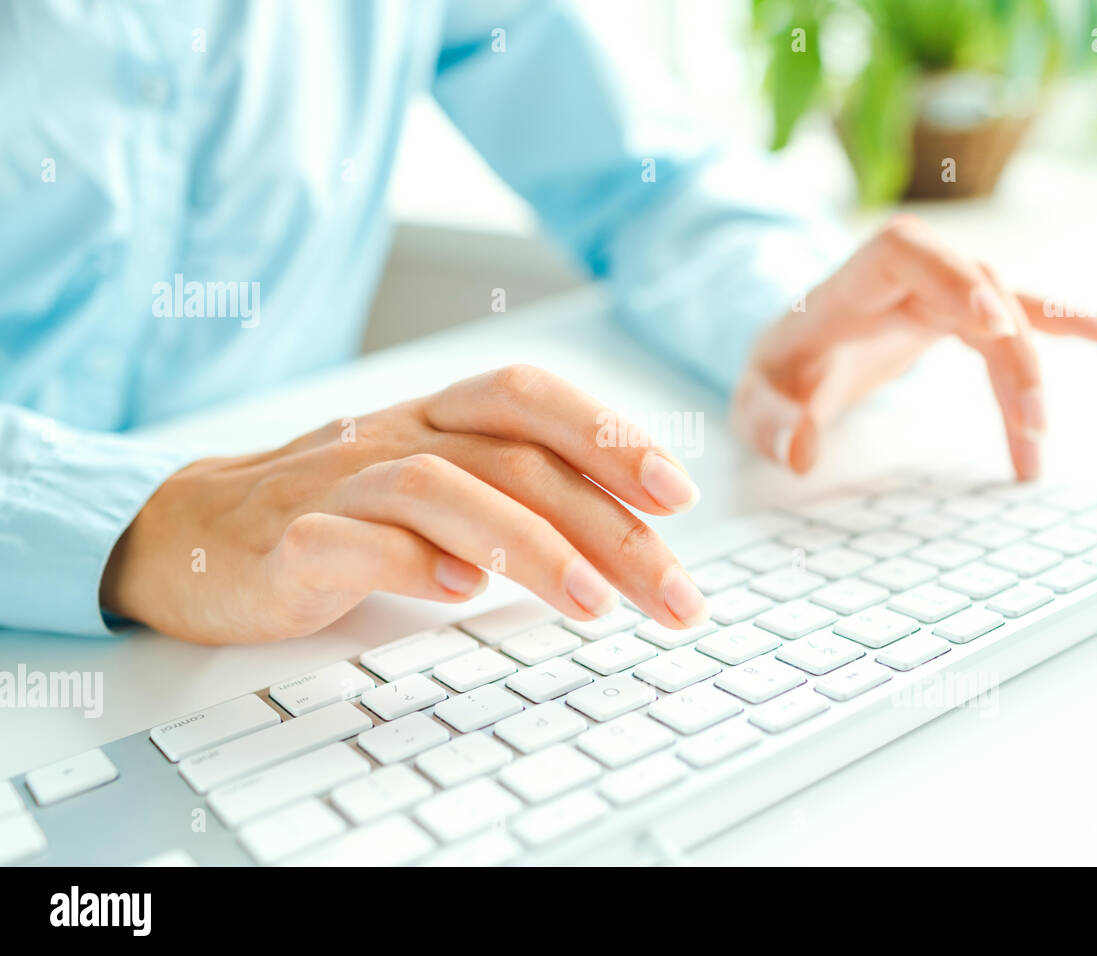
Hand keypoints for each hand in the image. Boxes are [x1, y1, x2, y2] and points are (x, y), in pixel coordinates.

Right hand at [101, 365, 707, 643]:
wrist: (195, 528)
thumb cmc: (343, 508)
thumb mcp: (437, 481)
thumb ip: (517, 492)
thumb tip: (629, 536)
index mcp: (438, 416)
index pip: (533, 398)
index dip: (609, 437)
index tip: (678, 497)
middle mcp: (396, 436)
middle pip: (514, 460)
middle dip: (608, 527)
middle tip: (672, 594)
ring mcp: (337, 484)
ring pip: (440, 491)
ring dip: (528, 547)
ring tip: (592, 605)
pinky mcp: (285, 540)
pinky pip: (347, 542)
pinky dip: (408, 564)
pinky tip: (458, 593)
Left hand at [733, 215, 1096, 478]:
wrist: (788, 355)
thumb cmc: (774, 372)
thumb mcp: (753, 402)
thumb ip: (770, 423)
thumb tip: (799, 454)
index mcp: (847, 285)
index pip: (903, 252)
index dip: (953, 277)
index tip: (992, 327)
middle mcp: (900, 277)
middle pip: (973, 288)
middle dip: (1009, 353)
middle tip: (1030, 424)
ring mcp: (935, 292)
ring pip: (1003, 310)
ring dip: (1030, 370)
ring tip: (1039, 439)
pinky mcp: (958, 316)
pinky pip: (1015, 317)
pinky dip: (1062, 327)